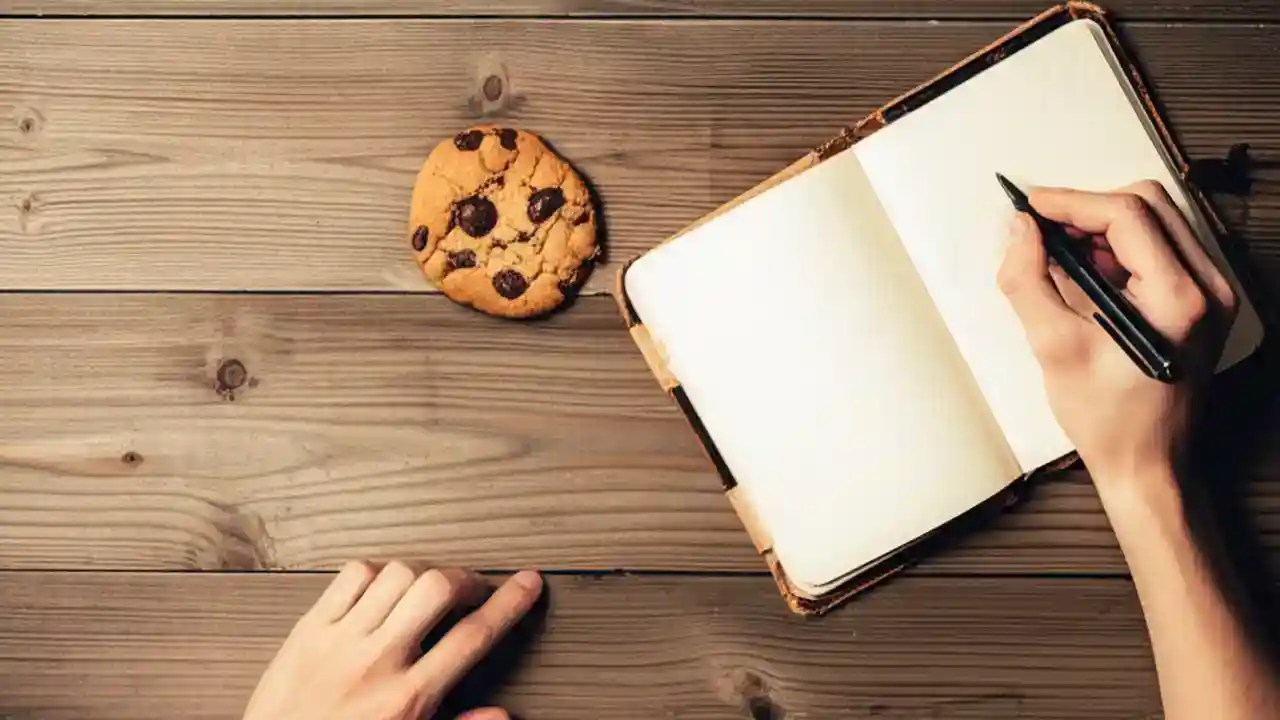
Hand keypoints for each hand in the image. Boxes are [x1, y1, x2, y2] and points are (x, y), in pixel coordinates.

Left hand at [242, 561, 542, 719]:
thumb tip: (502, 716)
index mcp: (408, 700)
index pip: (473, 636)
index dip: (509, 603)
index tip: (527, 583)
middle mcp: (377, 663)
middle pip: (438, 589)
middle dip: (465, 578)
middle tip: (471, 589)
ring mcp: (340, 641)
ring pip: (397, 573)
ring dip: (422, 572)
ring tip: (426, 588)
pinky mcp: (309, 629)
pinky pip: (350, 577)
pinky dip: (376, 571)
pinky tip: (383, 587)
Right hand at [997, 180, 1236, 487]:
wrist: (1148, 463)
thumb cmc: (1110, 420)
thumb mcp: (1053, 347)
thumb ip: (1028, 280)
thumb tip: (1020, 231)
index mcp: (1179, 299)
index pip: (1127, 216)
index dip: (1071, 202)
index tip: (1032, 206)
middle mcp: (1208, 289)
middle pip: (1148, 205)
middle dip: (1088, 207)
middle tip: (1041, 225)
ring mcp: (1211, 294)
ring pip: (1157, 221)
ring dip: (1103, 225)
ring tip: (1060, 251)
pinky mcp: (1202, 302)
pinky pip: (1163, 248)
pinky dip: (1120, 247)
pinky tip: (1087, 271)